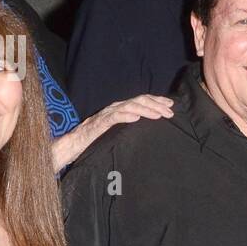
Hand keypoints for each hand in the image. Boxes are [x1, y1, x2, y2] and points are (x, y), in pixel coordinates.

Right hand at [51, 94, 173, 169]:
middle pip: (138, 101)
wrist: (75, 144)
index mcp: (121, 109)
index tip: (171, 105)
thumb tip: (149, 128)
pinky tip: (136, 118)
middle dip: (156, 105)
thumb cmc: (98, 139)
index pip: (141, 100)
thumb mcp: (119, 131)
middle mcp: (115, 108)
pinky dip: (126, 116)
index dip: (156, 101)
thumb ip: (131, 126)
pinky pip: (114, 117)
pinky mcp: (99, 123)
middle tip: (170, 113)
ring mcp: (107, 114)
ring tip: (159, 115)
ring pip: (129, 107)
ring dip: (146, 110)